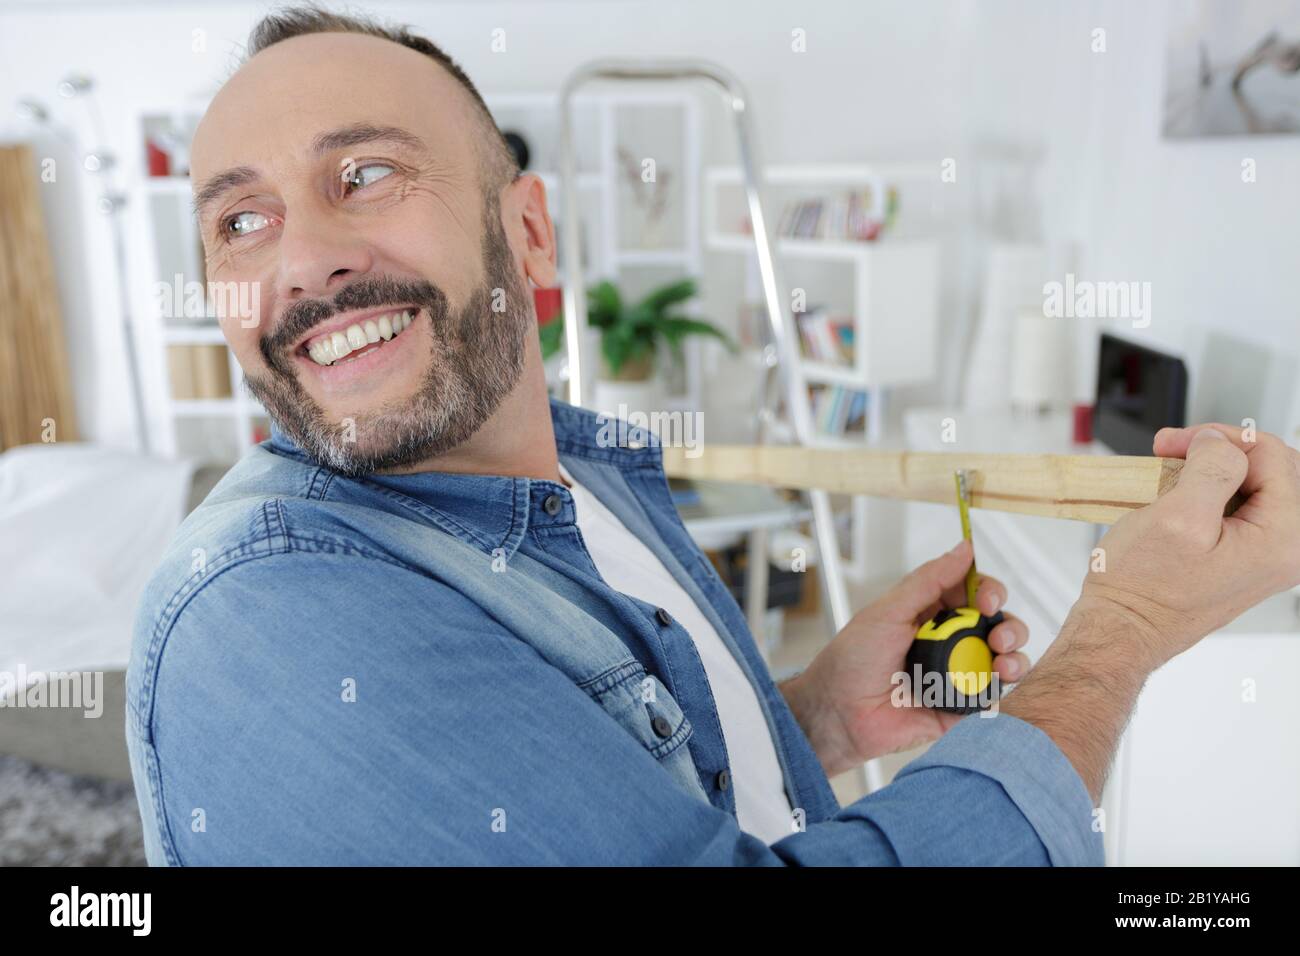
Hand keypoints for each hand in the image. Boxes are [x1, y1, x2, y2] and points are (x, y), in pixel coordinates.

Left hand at [784, 539, 1028, 777]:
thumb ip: (929, 580)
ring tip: (1003, 663)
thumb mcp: (889, 611)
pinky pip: (994, 697)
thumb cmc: (853, 660)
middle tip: (998, 635)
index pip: (974, 593)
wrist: (839, 713)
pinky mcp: (960, 706)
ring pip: (1004, 660)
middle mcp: (949, 641)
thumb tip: (965, 549)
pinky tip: (997, 683)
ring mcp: (957, 674)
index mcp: (931, 613)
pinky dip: (1004, 689)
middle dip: (1009, 626)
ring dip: (1015, 657)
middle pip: (997, 626)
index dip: (989, 592)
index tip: (989, 600)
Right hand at [1078, 424, 1299, 671]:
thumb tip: (1219, 442)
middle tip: (1171, 451)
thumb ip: (1213, 467)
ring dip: (1210, 469)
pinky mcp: (1245, 557)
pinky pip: (1240, 507)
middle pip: (1271, 467)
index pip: (1272, 456)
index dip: (1220, 439)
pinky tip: (1177, 497)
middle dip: (1219, 450)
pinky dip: (1208, 492)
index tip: (1175, 444)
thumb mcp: (1178, 516)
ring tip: (1169, 475)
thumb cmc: (1143, 589)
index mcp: (1282, 539)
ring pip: (1254, 483)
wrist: (1122, 627)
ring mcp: (1266, 554)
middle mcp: (1284, 549)